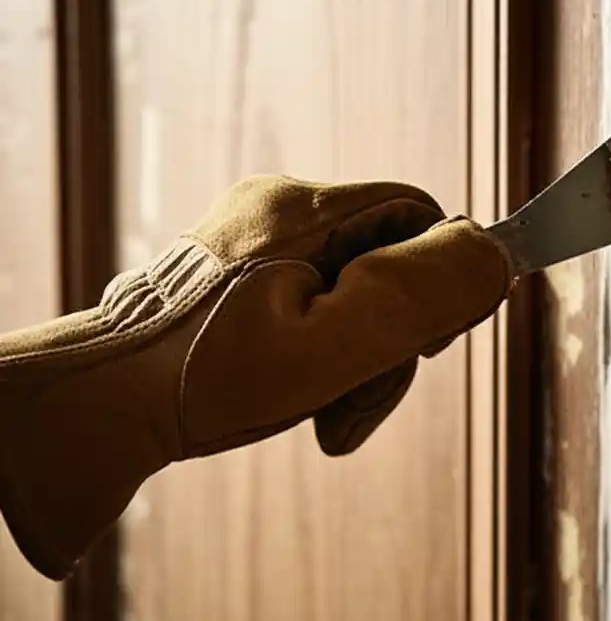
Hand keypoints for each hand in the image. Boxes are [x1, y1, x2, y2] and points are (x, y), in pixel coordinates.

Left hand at [0, 175, 511, 579]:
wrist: (105, 405)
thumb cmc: (215, 380)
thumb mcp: (335, 347)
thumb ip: (418, 295)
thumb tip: (494, 252)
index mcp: (305, 210)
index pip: (419, 214)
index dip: (440, 276)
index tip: (427, 343)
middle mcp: (277, 205)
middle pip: (386, 254)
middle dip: (392, 330)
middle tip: (364, 392)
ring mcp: (251, 234)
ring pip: (351, 283)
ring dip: (357, 353)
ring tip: (331, 415)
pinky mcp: (235, 266)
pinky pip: (310, 295)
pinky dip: (321, 347)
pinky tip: (304, 395)